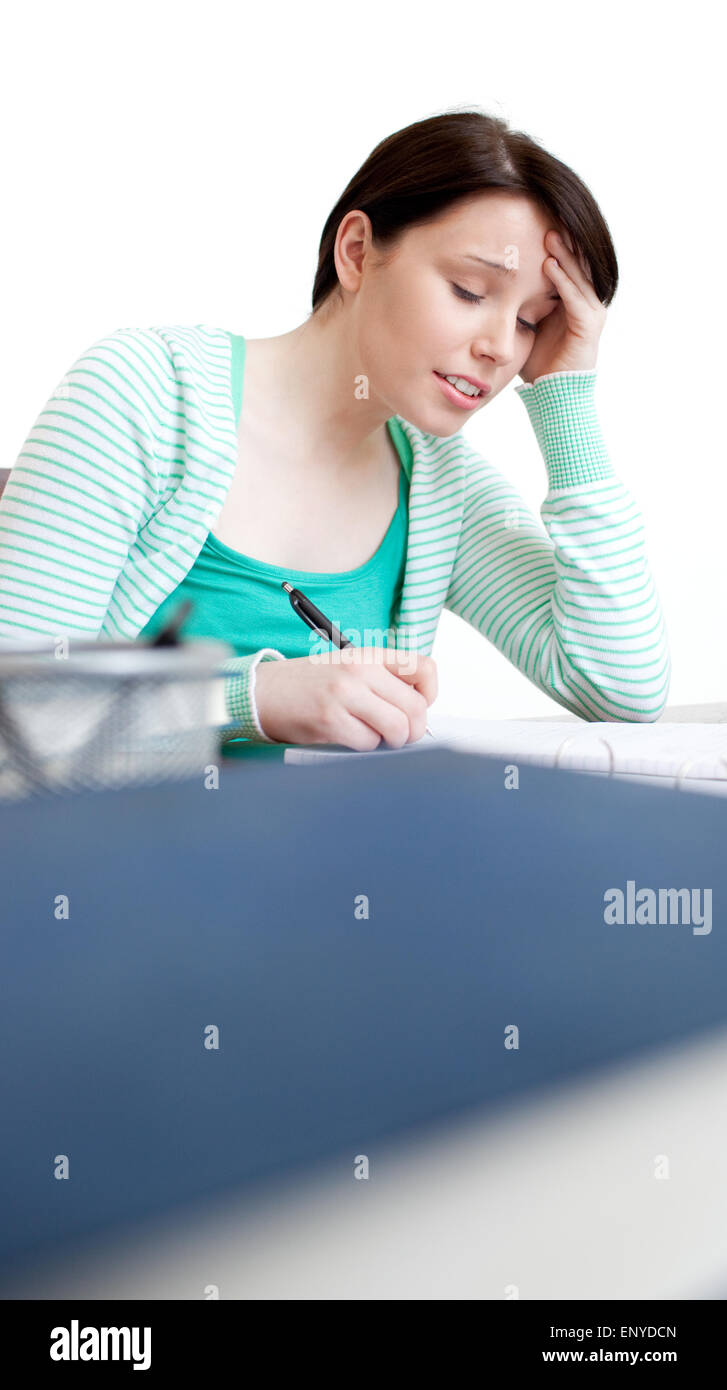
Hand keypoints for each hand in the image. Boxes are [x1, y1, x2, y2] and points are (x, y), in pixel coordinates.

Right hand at [254, 646, 437, 748]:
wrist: (264, 692)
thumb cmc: (309, 684)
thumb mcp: (348, 667)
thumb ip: (382, 680)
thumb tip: (420, 710)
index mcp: (369, 655)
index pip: (425, 669)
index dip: (430, 695)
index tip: (419, 706)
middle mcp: (360, 671)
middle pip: (416, 708)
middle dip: (414, 730)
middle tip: (401, 736)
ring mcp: (345, 695)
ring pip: (397, 729)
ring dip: (391, 741)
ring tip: (375, 737)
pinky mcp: (331, 720)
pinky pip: (368, 743)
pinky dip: (365, 747)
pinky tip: (350, 738)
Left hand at [518, 229, 607, 383]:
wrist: (553, 395)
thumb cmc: (538, 365)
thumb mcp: (527, 326)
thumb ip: (521, 305)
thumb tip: (496, 286)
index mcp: (572, 302)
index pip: (566, 267)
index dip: (554, 248)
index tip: (535, 227)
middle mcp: (585, 304)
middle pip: (576, 266)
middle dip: (562, 244)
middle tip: (544, 221)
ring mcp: (590, 314)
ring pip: (578, 277)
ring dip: (564, 256)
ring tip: (549, 236)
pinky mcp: (589, 326)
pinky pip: (575, 298)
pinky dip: (563, 281)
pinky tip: (549, 266)